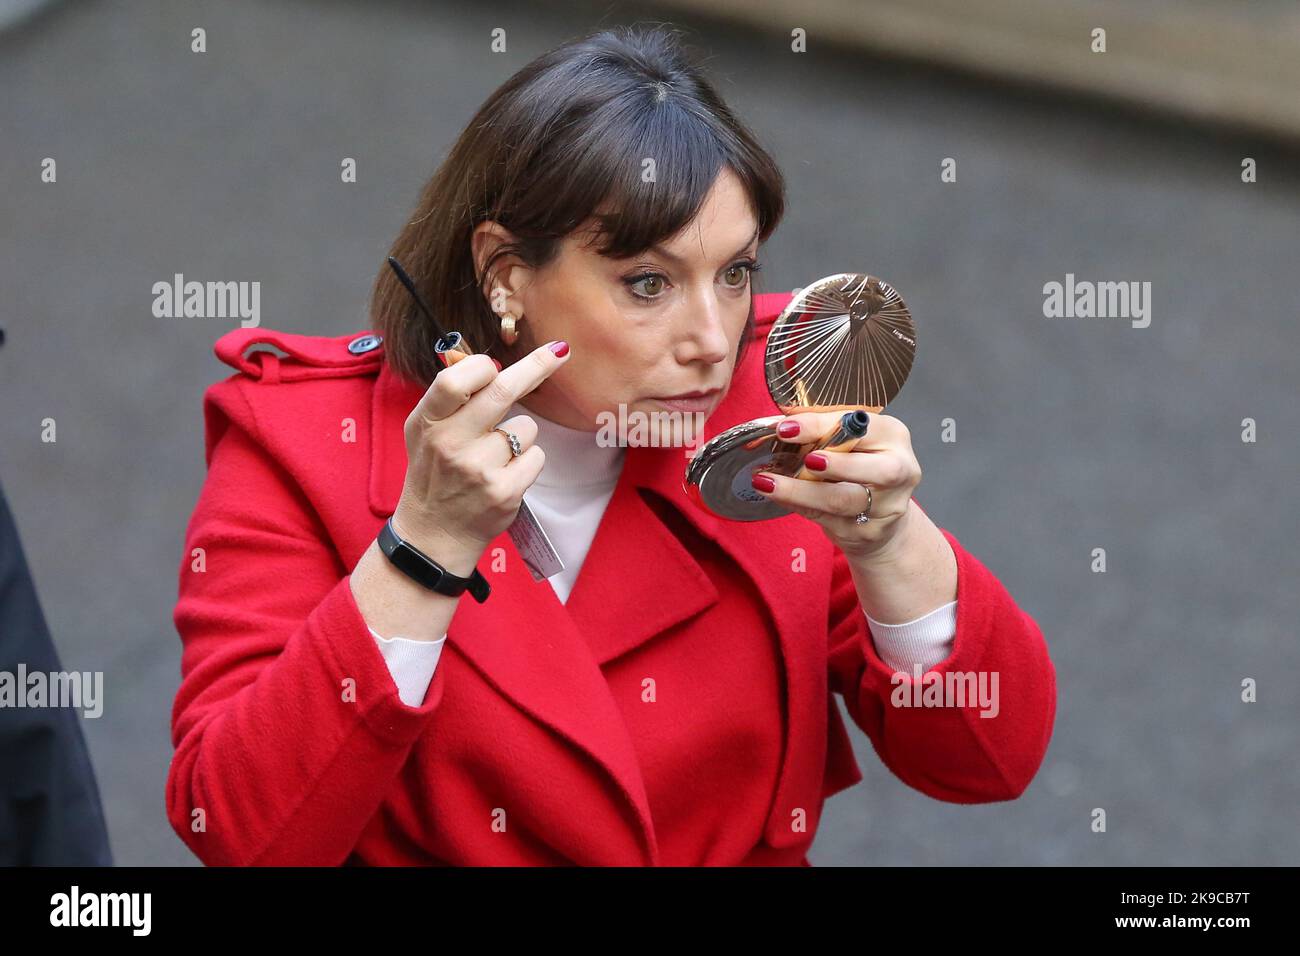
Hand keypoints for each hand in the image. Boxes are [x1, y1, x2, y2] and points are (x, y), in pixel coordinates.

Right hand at [392, 341, 571, 562]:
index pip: (455, 380)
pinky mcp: (504, 492)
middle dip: (537, 367)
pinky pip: (537, 456)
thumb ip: (451, 398)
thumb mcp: (424, 431)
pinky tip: (507, 476)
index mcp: (427, 422)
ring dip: (521, 436)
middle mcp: (449, 444)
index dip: (481, 366)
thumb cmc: (435, 472)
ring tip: (497, 457)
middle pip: (503, 391)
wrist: (434, 534)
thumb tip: (492, 365)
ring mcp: (478, 470)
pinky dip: (528, 463)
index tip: (497, 364)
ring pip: (527, 427)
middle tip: (558, 353)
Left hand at [750, 409, 921, 562]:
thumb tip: (785, 420)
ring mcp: (885, 506)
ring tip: (769, 483)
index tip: (787, 428)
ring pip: (842, 500)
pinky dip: (797, 505)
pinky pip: (826, 518)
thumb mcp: (850, 440)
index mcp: (893, 436)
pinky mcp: (867, 532)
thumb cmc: (861, 467)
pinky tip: (777, 496)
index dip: (821, 426)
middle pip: (872, 469)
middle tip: (806, 461)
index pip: (860, 426)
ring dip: (801, 491)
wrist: (882, 516)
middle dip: (836, 464)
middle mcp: (899, 470)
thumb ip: (823, 428)